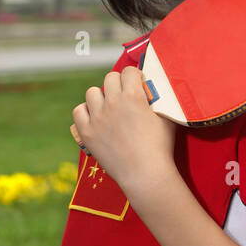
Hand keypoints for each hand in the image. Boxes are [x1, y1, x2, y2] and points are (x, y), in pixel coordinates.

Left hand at [71, 67, 177, 189]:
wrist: (145, 173)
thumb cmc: (160, 147)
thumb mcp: (167, 118)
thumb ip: (160, 101)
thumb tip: (157, 92)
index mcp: (134, 96)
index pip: (129, 71)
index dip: (134, 75)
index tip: (137, 82)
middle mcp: (113, 103)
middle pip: (109, 78)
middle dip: (118, 83)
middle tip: (124, 94)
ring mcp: (97, 117)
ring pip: (92, 92)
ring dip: (101, 96)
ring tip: (108, 106)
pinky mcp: (87, 132)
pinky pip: (78, 111)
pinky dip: (85, 112)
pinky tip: (94, 117)